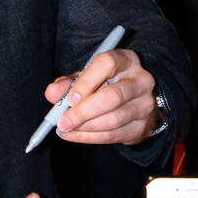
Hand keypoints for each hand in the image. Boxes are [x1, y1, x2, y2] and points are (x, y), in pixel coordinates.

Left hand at [43, 49, 160, 146]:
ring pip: (113, 120)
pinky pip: (114, 135)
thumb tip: (52, 93)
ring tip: (66, 129)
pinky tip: (75, 135)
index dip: (86, 82)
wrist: (135, 102)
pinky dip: (90, 138)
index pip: (107, 64)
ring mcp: (145, 105)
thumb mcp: (88, 77)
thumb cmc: (107, 84)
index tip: (70, 98)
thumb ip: (69, 83)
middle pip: (112, 97)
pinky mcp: (143, 126)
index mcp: (126, 60)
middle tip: (62, 121)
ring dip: (85, 127)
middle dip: (83, 112)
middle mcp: (141, 81)